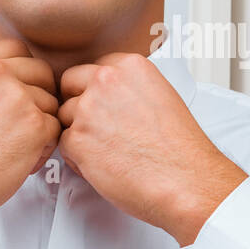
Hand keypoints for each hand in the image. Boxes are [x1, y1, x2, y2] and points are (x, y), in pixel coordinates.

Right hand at [0, 39, 60, 248]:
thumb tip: (13, 74)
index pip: (18, 50)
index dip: (23, 72)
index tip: (17, 91)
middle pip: (42, 72)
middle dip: (37, 97)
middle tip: (17, 125)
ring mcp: (18, 98)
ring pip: (51, 103)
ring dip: (40, 125)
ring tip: (11, 146)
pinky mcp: (35, 126)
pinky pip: (56, 130)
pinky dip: (43, 148)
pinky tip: (17, 159)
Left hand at [56, 53, 246, 245]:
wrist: (185, 181)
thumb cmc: (180, 149)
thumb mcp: (162, 98)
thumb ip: (131, 88)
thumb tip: (114, 96)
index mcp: (130, 66)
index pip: (93, 66)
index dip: (95, 88)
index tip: (104, 103)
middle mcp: (106, 81)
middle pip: (70, 84)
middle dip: (78, 104)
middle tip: (98, 126)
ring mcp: (88, 109)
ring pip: (64, 116)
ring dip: (79, 132)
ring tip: (108, 151)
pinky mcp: (77, 140)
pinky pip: (64, 145)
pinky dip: (78, 158)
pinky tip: (104, 165)